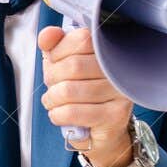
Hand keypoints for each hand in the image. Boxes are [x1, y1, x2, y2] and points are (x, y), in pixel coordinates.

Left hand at [38, 25, 134, 166]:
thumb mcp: (62, 62)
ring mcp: (120, 91)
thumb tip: (46, 36)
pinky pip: (73, 112)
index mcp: (110, 48)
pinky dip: (57, 114)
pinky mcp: (115, 115)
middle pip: (74, 66)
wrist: (99, 130)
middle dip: (52, 78)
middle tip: (52, 86)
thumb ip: (53, 44)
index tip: (55, 62)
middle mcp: (120, 67)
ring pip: (70, 90)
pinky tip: (59, 115)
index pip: (81, 39)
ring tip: (53, 101)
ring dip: (52, 99)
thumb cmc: (80, 90)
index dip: (58, 51)